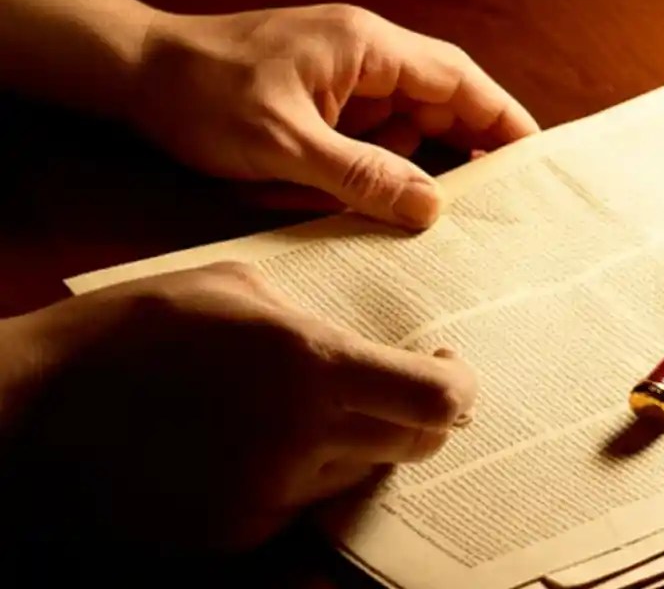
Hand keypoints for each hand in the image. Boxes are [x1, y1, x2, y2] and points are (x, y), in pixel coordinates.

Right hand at [0, 261, 474, 555]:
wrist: (29, 418)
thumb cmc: (128, 334)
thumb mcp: (231, 287)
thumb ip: (311, 317)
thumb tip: (359, 341)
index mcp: (312, 368)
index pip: (437, 401)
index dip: (459, 388)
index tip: (448, 368)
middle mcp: (304, 443)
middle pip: (413, 446)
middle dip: (418, 416)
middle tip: (398, 387)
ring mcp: (270, 500)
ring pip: (361, 478)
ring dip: (361, 447)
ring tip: (317, 410)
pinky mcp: (237, 539)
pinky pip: (306, 509)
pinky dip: (308, 478)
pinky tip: (268, 445)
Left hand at [129, 3, 538, 228]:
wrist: (132, 73)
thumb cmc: (204, 96)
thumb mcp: (285, 145)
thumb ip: (362, 176)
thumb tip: (432, 210)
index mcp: (368, 47)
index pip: (459, 81)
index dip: (503, 120)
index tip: (538, 161)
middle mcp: (366, 56)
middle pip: (443, 101)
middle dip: (470, 151)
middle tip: (504, 207)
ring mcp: (344, 78)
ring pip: (408, 124)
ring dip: (422, 165)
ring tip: (452, 218)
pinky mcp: (322, 101)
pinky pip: (373, 136)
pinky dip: (385, 168)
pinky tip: (386, 206)